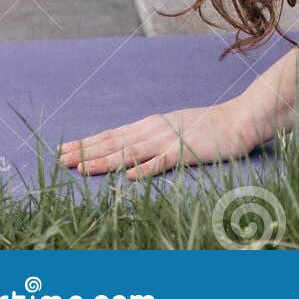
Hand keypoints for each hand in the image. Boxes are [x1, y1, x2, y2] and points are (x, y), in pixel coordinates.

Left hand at [59, 100, 252, 179]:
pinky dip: (143, 170)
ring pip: (128, 153)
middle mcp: (153, 130)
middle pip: (113, 142)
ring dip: (103, 161)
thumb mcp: (174, 129)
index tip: (64, 149)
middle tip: (60, 158)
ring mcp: (167, 139)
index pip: (111, 135)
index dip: (87, 143)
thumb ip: (152, 140)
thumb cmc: (207, 128)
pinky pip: (160, 163)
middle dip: (85, 150)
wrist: (238, 120)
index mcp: (149, 125)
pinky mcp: (184, 151)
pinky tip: (127, 178)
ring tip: (80, 168)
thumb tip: (130, 155)